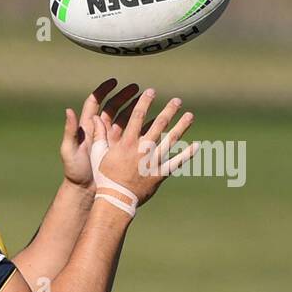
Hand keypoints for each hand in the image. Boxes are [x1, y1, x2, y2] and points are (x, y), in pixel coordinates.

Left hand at [61, 78, 139, 188]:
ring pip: (126, 118)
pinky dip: (143, 126)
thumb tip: (68, 110)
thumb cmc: (75, 171)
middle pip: (113, 107)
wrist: (85, 190)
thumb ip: (70, 131)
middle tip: (138, 88)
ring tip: (150, 98)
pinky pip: (134, 135)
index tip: (114, 81)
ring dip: (136, 108)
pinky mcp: (121, 149)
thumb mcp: (69, 150)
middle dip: (125, 96)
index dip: (103, 91)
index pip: (95, 103)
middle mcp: (100, 130)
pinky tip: (156, 120)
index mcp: (87, 128)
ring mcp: (111, 139)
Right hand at [91, 89, 199, 209]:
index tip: (150, 91)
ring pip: (170, 140)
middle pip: (159, 125)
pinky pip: (176, 162)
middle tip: (177, 101)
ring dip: (182, 126)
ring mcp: (153, 161)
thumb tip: (95, 117)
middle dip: (169, 111)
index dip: (144, 102)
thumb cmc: (104, 178)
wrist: (115, 200)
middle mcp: (142, 149)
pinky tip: (196, 146)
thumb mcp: (98, 154)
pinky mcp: (160, 174)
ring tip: (190, 115)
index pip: (137, 117)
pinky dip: (186, 154)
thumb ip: (99, 135)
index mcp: (127, 143)